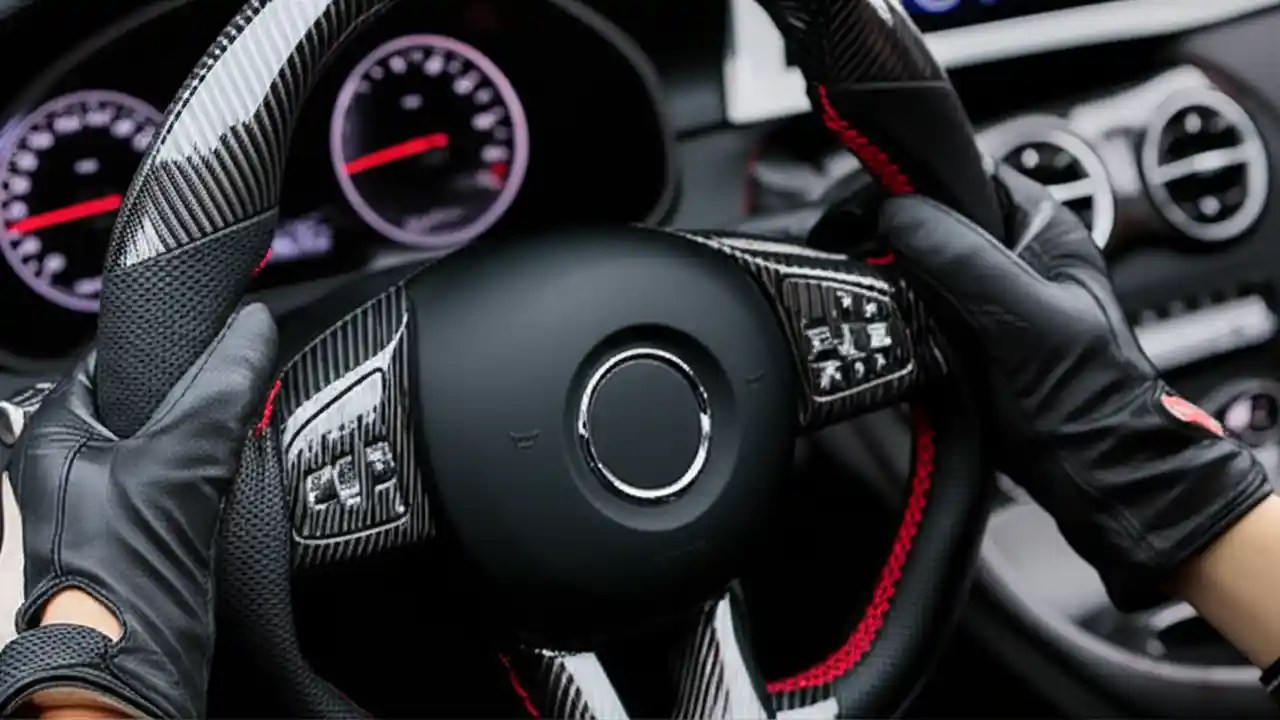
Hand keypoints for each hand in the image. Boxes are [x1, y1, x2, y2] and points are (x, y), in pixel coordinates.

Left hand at [0, 305, 276, 717]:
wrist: (133, 670)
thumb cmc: (122, 579)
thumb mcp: (180, 464)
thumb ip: (221, 391)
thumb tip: (254, 327)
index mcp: (51, 437)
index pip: (112, 360)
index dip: (168, 346)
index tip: (217, 334)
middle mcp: (68, 467)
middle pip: (145, 400)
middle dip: (195, 394)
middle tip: (237, 389)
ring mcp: (103, 505)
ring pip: (167, 442)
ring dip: (205, 437)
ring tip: (235, 437)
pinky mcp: (138, 536)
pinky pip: (180, 481)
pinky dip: (209, 475)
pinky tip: (230, 481)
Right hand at [879, 166, 1273, 609]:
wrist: (1095, 479)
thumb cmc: (1092, 400)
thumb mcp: (1026, 318)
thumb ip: (964, 258)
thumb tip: (899, 214)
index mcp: (1040, 228)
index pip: (962, 177)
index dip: (912, 187)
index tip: (869, 209)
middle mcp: (1008, 257)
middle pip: (929, 224)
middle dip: (892, 242)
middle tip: (862, 260)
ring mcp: (982, 300)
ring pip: (914, 270)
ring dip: (889, 284)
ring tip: (872, 297)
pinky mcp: (959, 340)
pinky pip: (910, 315)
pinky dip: (892, 322)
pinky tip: (885, 332)